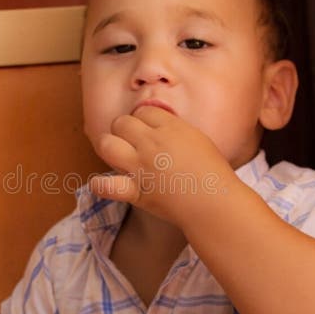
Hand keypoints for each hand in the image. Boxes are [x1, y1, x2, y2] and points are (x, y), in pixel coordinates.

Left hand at [88, 106, 232, 227]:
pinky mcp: (135, 191)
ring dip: (108, 147)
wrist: (214, 202)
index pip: (143, 111)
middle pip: (122, 123)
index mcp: (170, 128)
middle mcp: (151, 143)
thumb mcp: (198, 139)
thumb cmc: (213, 172)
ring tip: (115, 153)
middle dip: (123, 129)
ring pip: (107, 145)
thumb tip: (158, 126)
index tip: (148, 130)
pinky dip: (100, 185)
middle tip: (130, 141)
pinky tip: (103, 183)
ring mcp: (141, 167)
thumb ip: (175, 129)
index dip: (143, 120)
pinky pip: (105, 185)